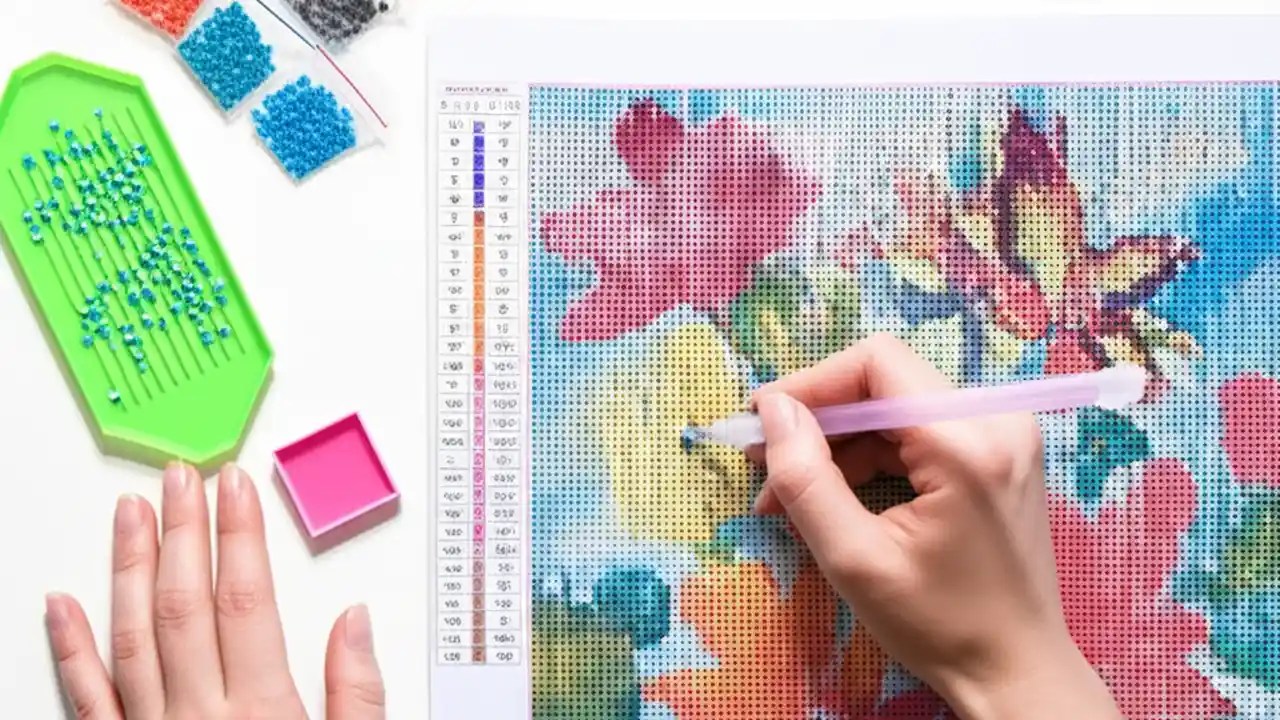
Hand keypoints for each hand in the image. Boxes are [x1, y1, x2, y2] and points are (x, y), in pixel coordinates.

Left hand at [44, 463, 385, 719]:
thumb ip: (359, 696)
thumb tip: (354, 620)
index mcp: (263, 716)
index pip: (246, 602)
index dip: (240, 536)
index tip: (237, 486)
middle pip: (187, 607)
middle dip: (185, 533)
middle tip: (183, 476)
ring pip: (133, 638)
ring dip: (130, 569)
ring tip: (131, 513)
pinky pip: (85, 701)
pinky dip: (71, 649)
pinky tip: (60, 604)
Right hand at [752, 334, 1119, 719]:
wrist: (1017, 672)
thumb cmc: (940, 626)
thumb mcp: (854, 560)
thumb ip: (806, 479)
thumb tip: (772, 411)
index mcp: (967, 441)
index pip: (876, 363)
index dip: (809, 383)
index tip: (758, 423)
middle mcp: (996, 419)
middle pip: (885, 378)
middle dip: (818, 416)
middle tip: (764, 460)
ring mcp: (1004, 432)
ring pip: (898, 403)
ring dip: (840, 440)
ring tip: (790, 491)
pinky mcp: (999, 451)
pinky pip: (920, 427)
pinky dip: (872, 454)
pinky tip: (836, 493)